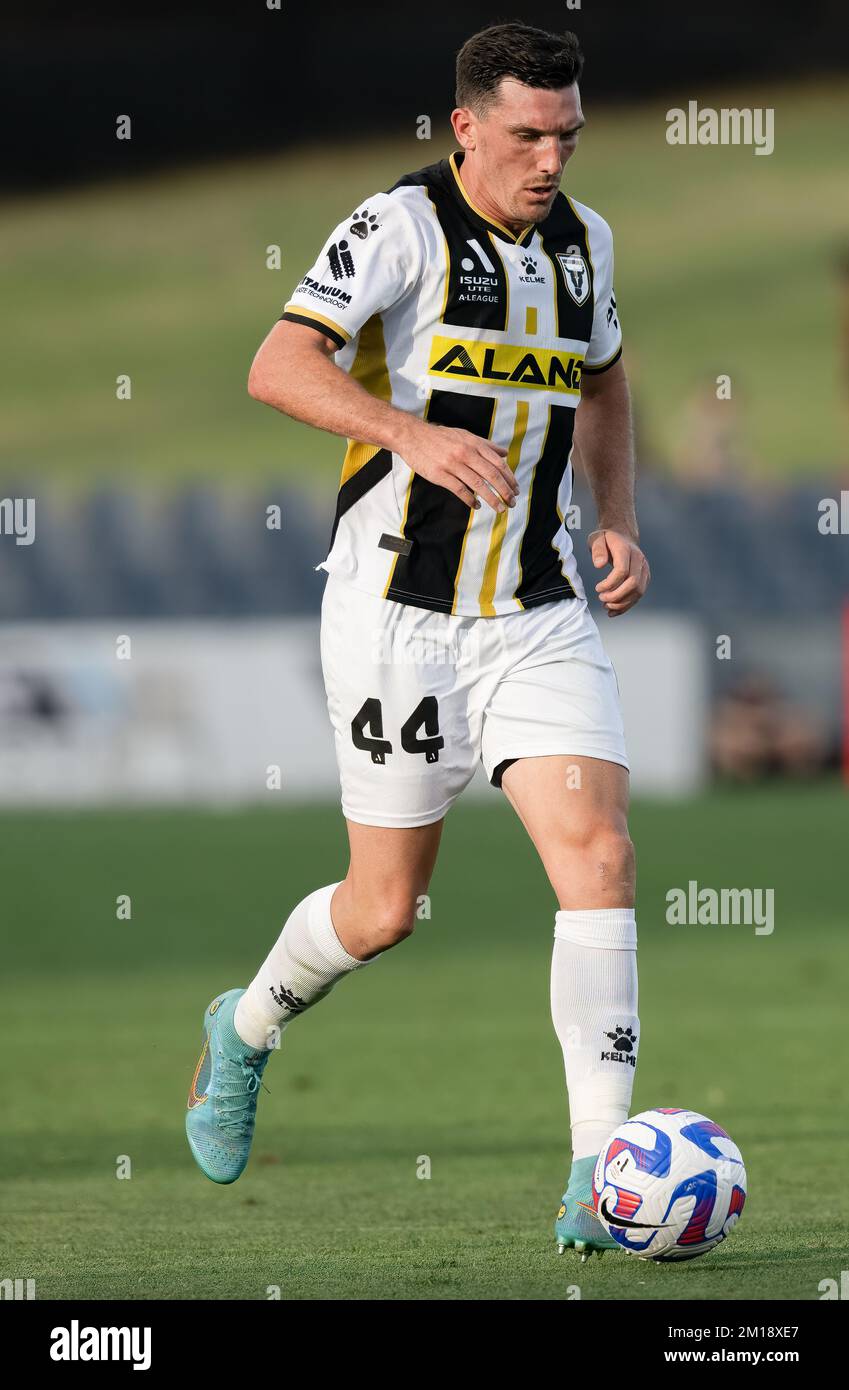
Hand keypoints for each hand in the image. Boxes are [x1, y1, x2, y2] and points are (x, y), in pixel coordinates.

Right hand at [396, 417, 518, 512]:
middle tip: (512, 503)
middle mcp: (466, 453)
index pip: (498, 463)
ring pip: (478, 485)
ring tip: (499, 508)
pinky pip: (459, 490)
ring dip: (492, 499)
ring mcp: (452, 464)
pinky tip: (477, 505)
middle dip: (504, 491)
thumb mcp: (465, 436)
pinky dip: (470, 500)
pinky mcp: (440, 475)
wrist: (413, 436)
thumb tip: (505, 452)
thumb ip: (486, 445)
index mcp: (474, 444)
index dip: (509, 478)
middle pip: (491, 475)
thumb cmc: (441, 437)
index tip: (515, 489)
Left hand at [588, 528, 649, 616]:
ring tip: (606, 605)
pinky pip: (639, 595)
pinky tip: (613, 610)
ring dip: (622, 603)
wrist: (623, 536)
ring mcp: (644, 570)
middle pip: (633, 584)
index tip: (598, 588)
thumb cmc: (607, 539)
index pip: (622, 571)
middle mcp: (639, 560)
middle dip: (616, 596)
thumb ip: (597, 550)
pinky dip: (627, 605)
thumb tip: (599, 565)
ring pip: (638, 592)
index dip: (610, 584)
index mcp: (626, 550)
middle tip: (602, 598)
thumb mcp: (597, 539)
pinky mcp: (645, 578)